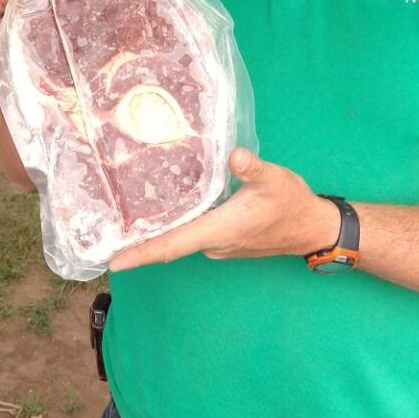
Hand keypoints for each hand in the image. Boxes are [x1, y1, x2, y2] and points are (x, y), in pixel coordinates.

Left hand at [107, 148, 341, 270]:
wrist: (313, 228)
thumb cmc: (292, 204)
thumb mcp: (274, 179)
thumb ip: (252, 168)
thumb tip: (235, 155)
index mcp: (219, 230)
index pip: (173, 245)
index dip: (142, 254)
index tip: (114, 262)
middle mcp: (214, 243)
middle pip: (170, 244)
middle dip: (139, 241)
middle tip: (105, 231)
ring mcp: (219, 245)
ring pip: (181, 239)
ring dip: (158, 232)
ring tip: (126, 217)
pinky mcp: (225, 240)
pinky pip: (193, 234)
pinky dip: (177, 226)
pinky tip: (165, 210)